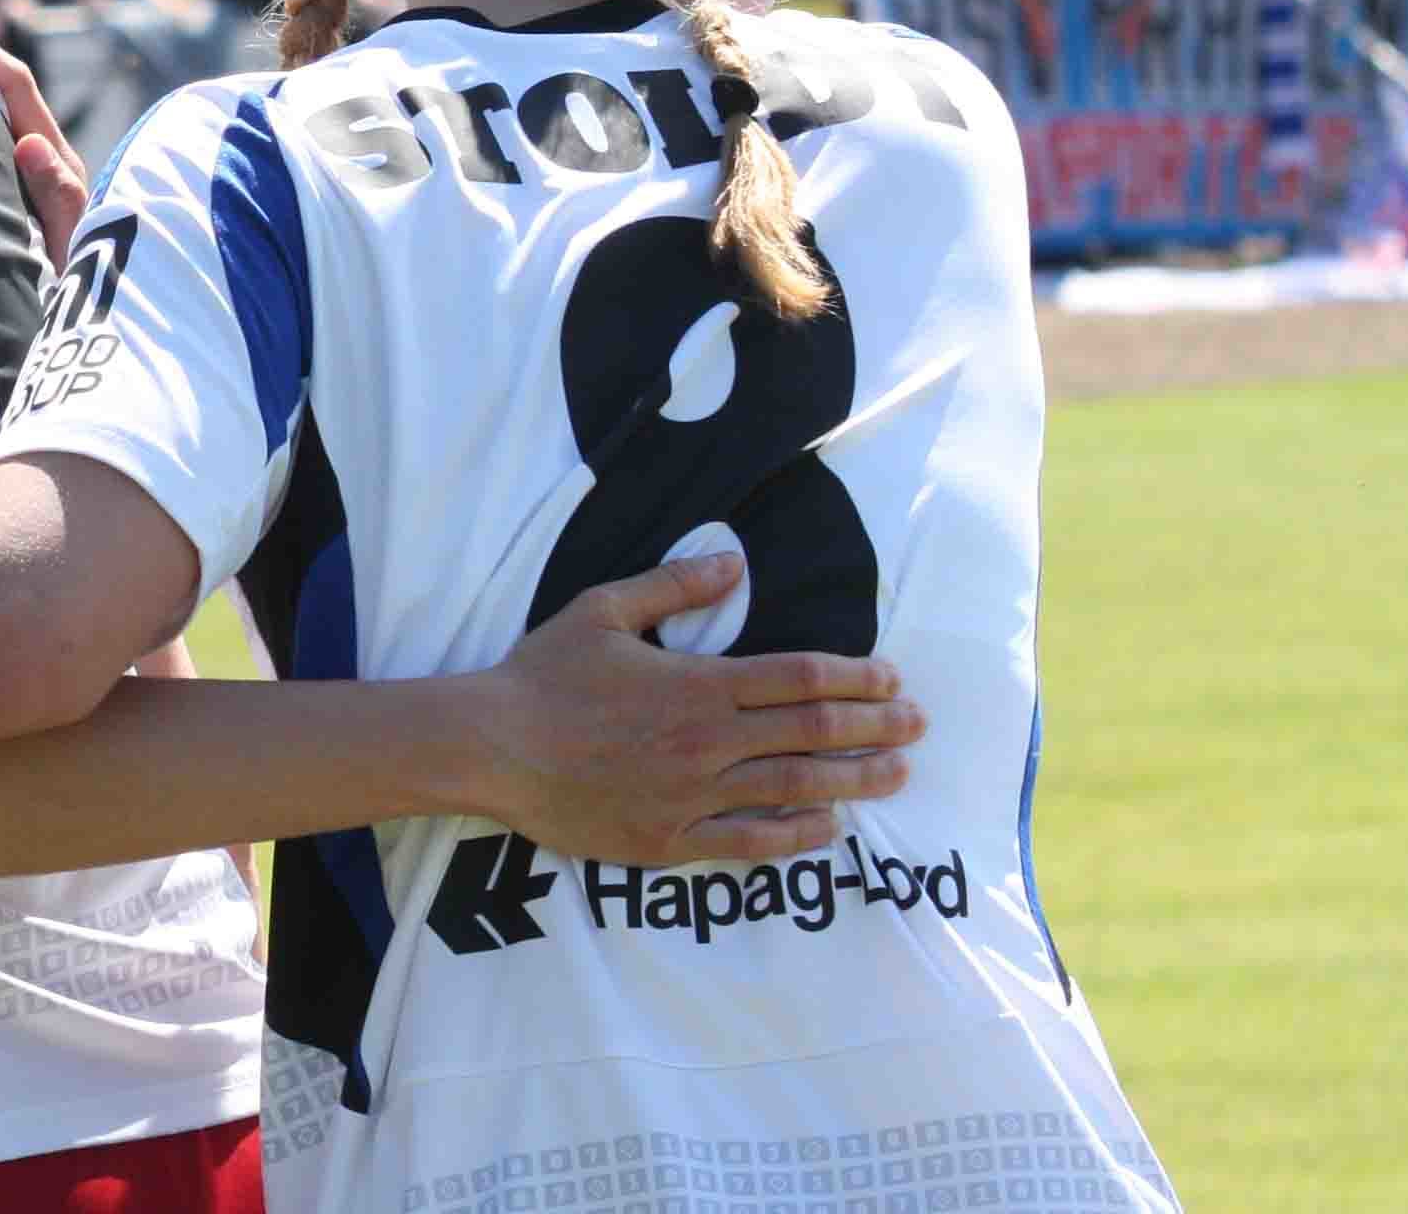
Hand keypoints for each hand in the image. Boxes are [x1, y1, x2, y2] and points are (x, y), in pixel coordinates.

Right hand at [466, 553, 921, 866]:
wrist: (490, 747)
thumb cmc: (542, 676)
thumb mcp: (601, 609)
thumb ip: (673, 586)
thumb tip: (734, 563)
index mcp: (698, 683)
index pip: (800, 678)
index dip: (855, 676)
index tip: (890, 678)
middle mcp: (708, 741)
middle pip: (815, 733)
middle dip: (877, 727)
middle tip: (917, 724)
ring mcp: (693, 796)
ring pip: (796, 788)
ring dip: (856, 780)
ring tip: (898, 775)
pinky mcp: (670, 839)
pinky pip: (751, 843)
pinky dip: (797, 835)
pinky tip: (828, 827)